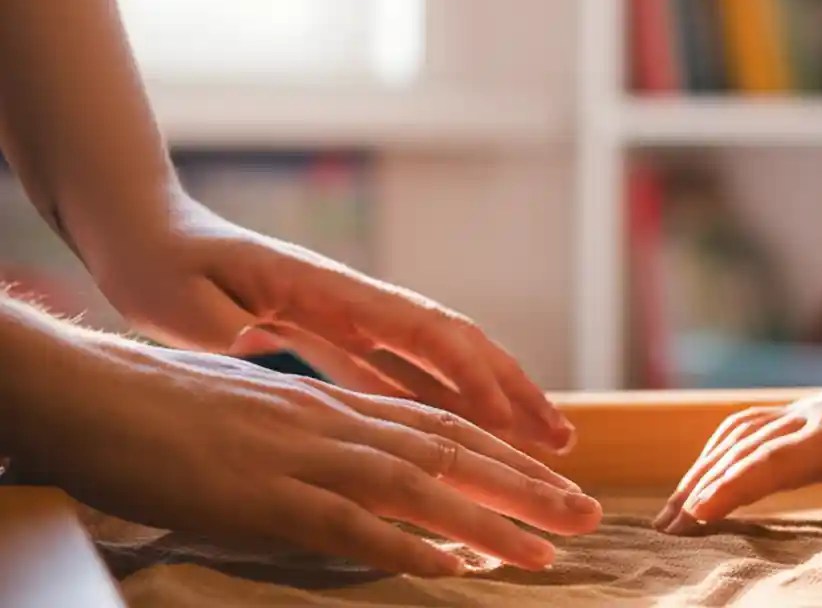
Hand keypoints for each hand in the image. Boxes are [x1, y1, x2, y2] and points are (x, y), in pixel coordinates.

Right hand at [5, 331, 601, 574]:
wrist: (99, 392)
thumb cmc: (176, 410)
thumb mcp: (270, 420)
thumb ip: (327, 444)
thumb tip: (373, 479)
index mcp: (339, 406)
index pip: (441, 428)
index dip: (505, 456)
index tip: (556, 481)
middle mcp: (337, 424)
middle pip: (451, 453)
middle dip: (525, 487)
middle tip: (587, 517)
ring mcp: (304, 457)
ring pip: (418, 487)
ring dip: (488, 521)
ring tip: (546, 552)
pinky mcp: (264, 496)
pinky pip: (347, 523)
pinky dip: (404, 543)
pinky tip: (449, 564)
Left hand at [86, 196, 573, 451]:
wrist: (149, 236)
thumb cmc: (163, 266)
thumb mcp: (183, 302)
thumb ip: (227, 328)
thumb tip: (262, 343)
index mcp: (330, 290)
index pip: (421, 330)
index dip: (469, 375)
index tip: (506, 420)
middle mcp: (356, 302)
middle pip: (455, 343)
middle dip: (512, 388)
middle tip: (559, 438)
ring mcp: (353, 319)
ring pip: (442, 361)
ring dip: (494, 399)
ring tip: (541, 441)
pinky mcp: (338, 338)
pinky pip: (408, 375)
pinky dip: (448, 403)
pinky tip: (473, 433)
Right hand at [654, 355, 821, 531]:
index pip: (769, 464)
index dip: (731, 488)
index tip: (696, 514)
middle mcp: (806, 421)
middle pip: (739, 453)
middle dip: (698, 487)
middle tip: (664, 527)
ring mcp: (801, 413)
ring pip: (736, 438)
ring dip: (701, 469)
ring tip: (673, 505)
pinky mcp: (804, 413)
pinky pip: (747, 426)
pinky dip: (719, 447)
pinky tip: (710, 463)